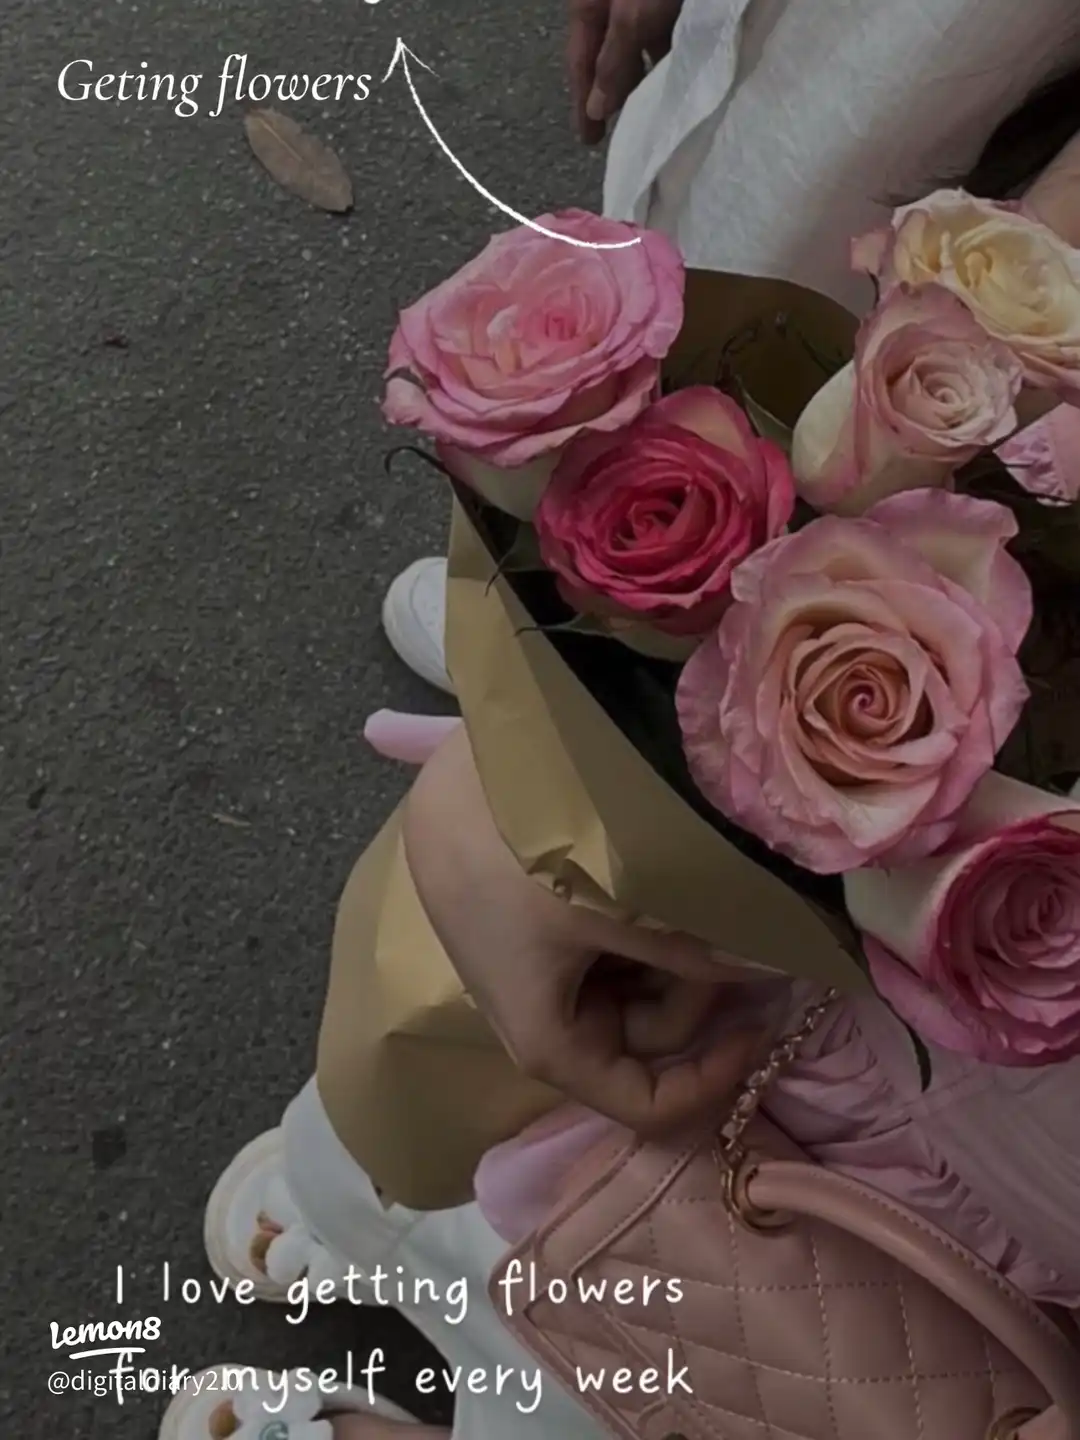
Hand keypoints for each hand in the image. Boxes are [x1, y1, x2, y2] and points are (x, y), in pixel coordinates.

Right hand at [403, 725, 763, 1134]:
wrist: (452, 781)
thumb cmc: (521, 860)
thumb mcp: (618, 911)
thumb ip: (696, 953)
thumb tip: (770, 970)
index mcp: (552, 1046)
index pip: (647, 1105)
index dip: (710, 1080)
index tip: (760, 1025)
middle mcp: (547, 1023)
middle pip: (648, 1037)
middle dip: (694, 989)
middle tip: (722, 920)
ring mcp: (545, 975)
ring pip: (636, 988)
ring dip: (673, 951)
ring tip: (689, 887)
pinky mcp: (544, 931)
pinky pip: (615, 948)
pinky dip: (649, 925)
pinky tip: (661, 879)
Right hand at [568, 0, 683, 143]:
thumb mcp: (632, 15)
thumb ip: (614, 59)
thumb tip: (595, 110)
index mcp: (589, 4)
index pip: (579, 62)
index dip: (583, 103)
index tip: (590, 139)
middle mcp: (611, 4)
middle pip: (607, 56)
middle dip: (615, 94)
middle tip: (622, 130)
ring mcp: (642, 0)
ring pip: (639, 44)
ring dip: (646, 78)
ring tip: (653, 110)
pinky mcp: (670, 0)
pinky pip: (667, 32)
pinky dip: (670, 56)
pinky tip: (679, 74)